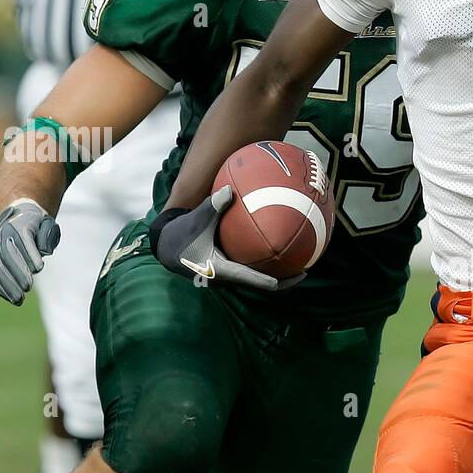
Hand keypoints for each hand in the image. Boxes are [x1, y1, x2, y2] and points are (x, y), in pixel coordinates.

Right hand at [0, 198, 60, 304]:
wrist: (16, 218)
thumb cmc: (37, 226)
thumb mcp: (46, 226)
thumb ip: (47, 236)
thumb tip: (44, 252)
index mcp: (17, 226)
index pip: (23, 240)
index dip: (30, 254)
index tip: (40, 268)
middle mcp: (1, 237)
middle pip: (7, 256)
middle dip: (17, 272)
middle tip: (28, 287)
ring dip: (7, 284)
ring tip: (19, 299)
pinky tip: (11, 299)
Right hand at [148, 185, 302, 291]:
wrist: (168, 248)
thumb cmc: (183, 233)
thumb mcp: (197, 219)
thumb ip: (213, 205)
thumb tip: (229, 189)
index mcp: (221, 270)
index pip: (253, 279)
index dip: (275, 280)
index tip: (294, 275)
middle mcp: (228, 277)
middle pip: (262, 284)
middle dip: (284, 279)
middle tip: (305, 270)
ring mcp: (229, 276)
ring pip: (258, 279)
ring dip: (277, 273)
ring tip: (298, 262)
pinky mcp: (228, 270)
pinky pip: (252, 269)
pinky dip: (265, 263)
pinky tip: (278, 248)